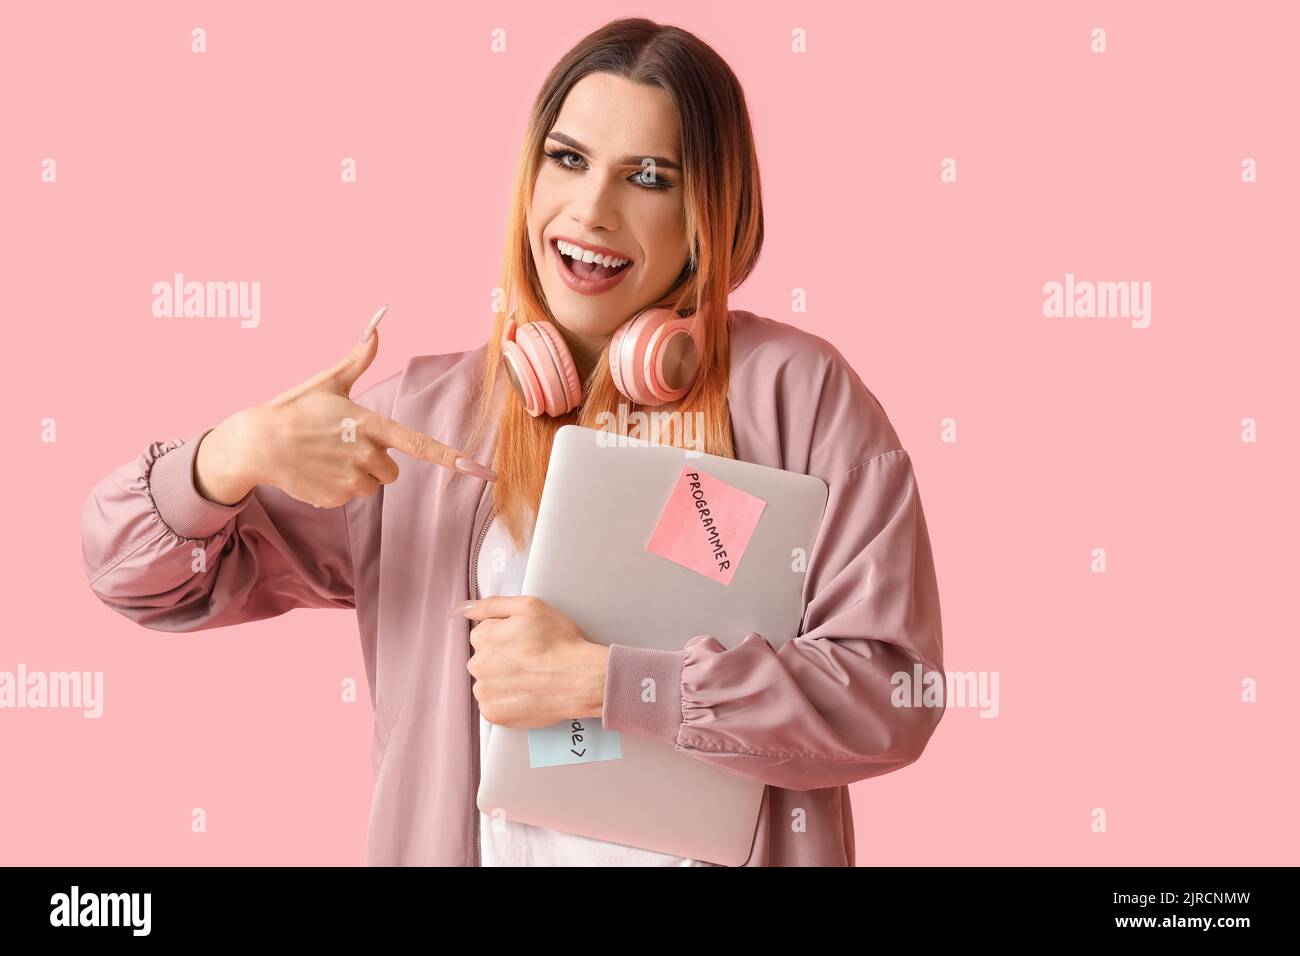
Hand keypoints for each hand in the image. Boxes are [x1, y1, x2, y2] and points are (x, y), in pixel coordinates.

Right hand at [194, 306, 496, 507]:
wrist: (256, 444)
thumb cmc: (294, 410)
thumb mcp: (328, 382)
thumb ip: (358, 358)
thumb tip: (376, 326)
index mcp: (370, 424)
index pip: (421, 444)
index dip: (452, 458)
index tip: (480, 470)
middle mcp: (366, 454)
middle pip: (393, 469)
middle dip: (374, 460)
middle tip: (342, 445)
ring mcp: (351, 479)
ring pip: (373, 484)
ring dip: (356, 475)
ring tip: (326, 458)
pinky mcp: (336, 498)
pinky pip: (350, 497)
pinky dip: (337, 489)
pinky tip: (316, 473)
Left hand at [458, 595, 609, 727]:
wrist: (580, 679)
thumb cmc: (560, 644)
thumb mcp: (530, 607)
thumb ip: (493, 604)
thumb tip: (464, 608)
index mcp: (483, 636)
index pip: (483, 633)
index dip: (505, 635)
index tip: (523, 641)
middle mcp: (478, 665)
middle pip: (483, 659)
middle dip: (502, 658)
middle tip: (529, 659)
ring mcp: (485, 692)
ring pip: (487, 683)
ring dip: (502, 681)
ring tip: (530, 678)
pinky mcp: (494, 714)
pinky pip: (493, 705)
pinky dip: (506, 701)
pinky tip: (526, 693)